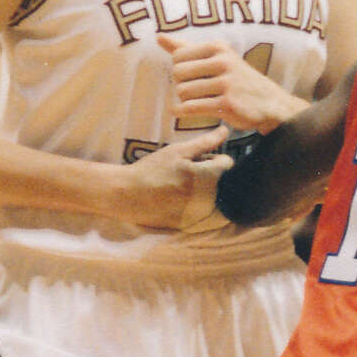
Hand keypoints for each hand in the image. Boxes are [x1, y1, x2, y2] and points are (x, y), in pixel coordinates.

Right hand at [118, 126, 233, 229]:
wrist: (128, 195)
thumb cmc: (153, 169)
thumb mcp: (178, 151)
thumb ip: (205, 142)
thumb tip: (226, 131)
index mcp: (208, 177)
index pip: (228, 163)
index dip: (214, 158)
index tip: (199, 160)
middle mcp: (209, 199)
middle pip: (224, 182)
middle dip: (213, 176)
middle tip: (190, 173)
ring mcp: (201, 215)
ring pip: (217, 198)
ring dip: (207, 191)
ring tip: (184, 186)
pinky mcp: (192, 225)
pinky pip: (206, 213)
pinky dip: (198, 205)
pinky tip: (180, 199)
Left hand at [158, 33, 306, 132]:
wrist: (269, 103)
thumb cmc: (237, 79)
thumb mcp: (217, 57)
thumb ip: (186, 47)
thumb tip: (158, 36)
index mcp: (218, 47)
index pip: (178, 57)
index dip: (179, 70)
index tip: (191, 77)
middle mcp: (223, 62)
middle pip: (178, 74)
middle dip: (180, 85)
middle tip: (193, 91)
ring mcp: (226, 83)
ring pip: (183, 92)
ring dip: (184, 100)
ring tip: (196, 101)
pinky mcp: (226, 104)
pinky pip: (191, 108)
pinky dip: (181, 112)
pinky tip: (180, 112)